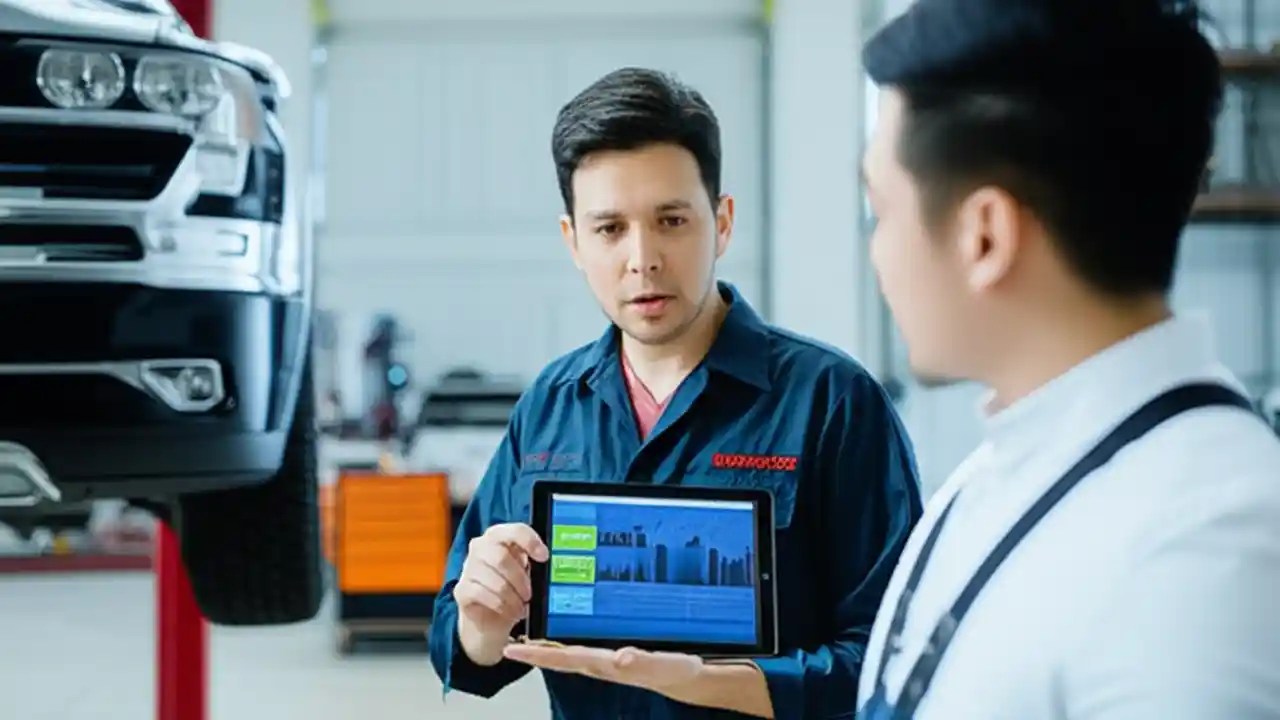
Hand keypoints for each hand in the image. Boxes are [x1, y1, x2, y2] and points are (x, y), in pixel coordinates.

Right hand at [454, 522, 548, 664]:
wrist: (488, 620)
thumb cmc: (510, 591)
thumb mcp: (524, 574)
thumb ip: (532, 564)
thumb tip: (550, 565)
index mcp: (499, 537)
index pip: (514, 530)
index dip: (530, 541)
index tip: (544, 556)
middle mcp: (480, 547)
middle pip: (501, 557)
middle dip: (520, 580)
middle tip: (529, 594)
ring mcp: (468, 568)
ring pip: (493, 580)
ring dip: (512, 597)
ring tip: (520, 607)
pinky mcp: (461, 590)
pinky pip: (481, 595)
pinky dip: (500, 606)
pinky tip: (509, 612)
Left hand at [502, 643, 704, 697]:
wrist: (690, 678)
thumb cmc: (676, 671)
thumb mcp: (663, 664)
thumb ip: (641, 661)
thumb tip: (618, 657)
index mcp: (607, 663)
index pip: (564, 658)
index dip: (538, 654)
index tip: (513, 650)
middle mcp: (601, 663)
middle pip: (559, 658)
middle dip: (533, 652)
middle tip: (508, 645)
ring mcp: (606, 661)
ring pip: (569, 653)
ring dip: (547, 648)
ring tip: (526, 639)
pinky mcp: (613, 656)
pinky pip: (582, 648)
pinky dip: (567, 642)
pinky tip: (561, 635)